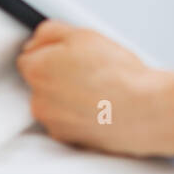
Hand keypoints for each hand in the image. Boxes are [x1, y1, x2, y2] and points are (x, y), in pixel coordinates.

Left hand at [16, 19, 173, 157]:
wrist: (144, 111)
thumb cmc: (119, 75)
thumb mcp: (85, 34)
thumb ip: (52, 33)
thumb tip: (39, 38)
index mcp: (37, 70)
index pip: (29, 57)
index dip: (51, 53)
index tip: (68, 55)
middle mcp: (38, 100)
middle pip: (39, 82)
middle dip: (58, 76)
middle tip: (88, 70)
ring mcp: (53, 123)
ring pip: (54, 105)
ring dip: (68, 98)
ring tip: (99, 90)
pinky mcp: (70, 140)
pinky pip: (68, 123)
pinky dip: (80, 117)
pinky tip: (101, 108)